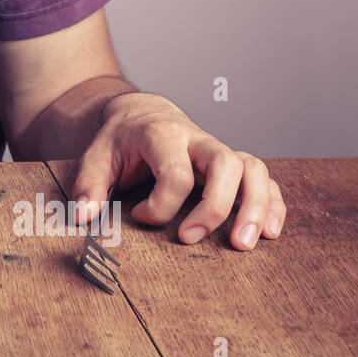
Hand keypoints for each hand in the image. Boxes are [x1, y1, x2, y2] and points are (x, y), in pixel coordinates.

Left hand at [71, 92, 285, 249]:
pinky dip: (273, 204)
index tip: (139, 216)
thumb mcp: (96, 154)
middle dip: (216, 206)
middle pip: (225, 164)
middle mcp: (198, 139)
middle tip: (193, 238)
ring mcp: (219, 151)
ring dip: (256, 207)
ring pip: (253, 169)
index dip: (159, 205)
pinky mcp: (233, 163)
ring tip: (245, 243)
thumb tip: (84, 217)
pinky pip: (265, 179)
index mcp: (163, 134)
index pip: (175, 173)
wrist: (142, 113)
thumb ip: (90, 184)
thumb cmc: (121, 138)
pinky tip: (271, 232)